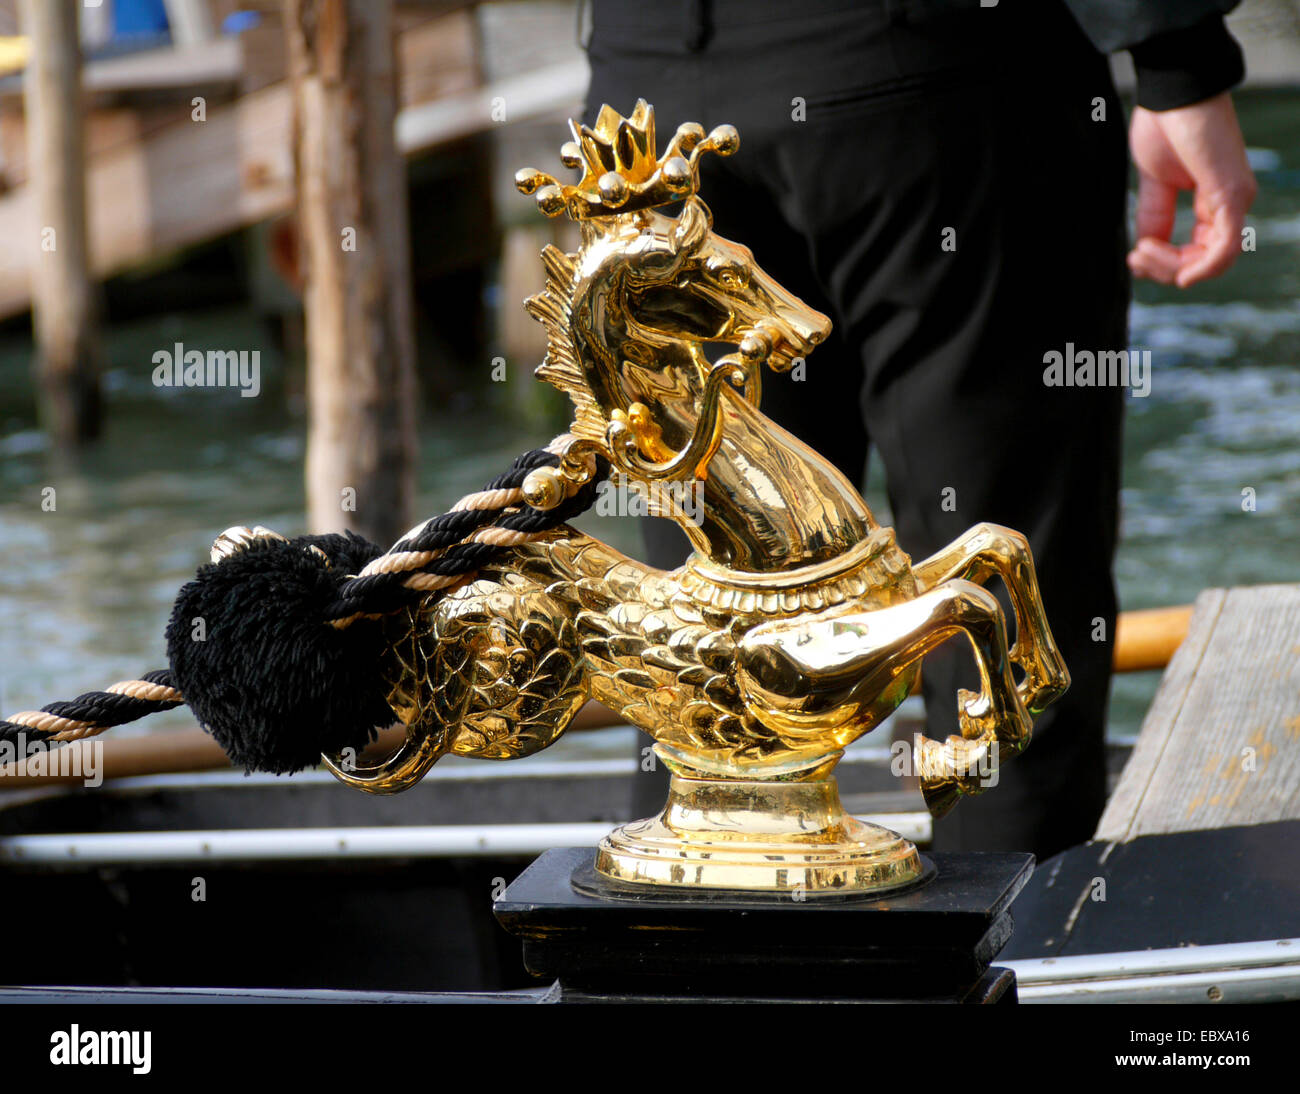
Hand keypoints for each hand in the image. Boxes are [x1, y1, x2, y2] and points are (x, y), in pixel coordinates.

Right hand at [1128, 92, 1256, 287]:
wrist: (1173, 90)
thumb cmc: (1165, 123)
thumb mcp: (1155, 180)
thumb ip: (1155, 215)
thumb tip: (1146, 247)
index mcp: (1216, 199)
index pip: (1200, 251)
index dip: (1165, 263)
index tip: (1133, 254)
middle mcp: (1232, 202)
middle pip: (1206, 262)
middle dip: (1165, 269)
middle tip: (1134, 258)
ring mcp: (1235, 198)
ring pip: (1214, 260)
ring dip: (1173, 268)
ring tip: (1141, 254)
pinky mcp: (1231, 194)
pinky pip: (1224, 248)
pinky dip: (1202, 268)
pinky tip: (1179, 276)